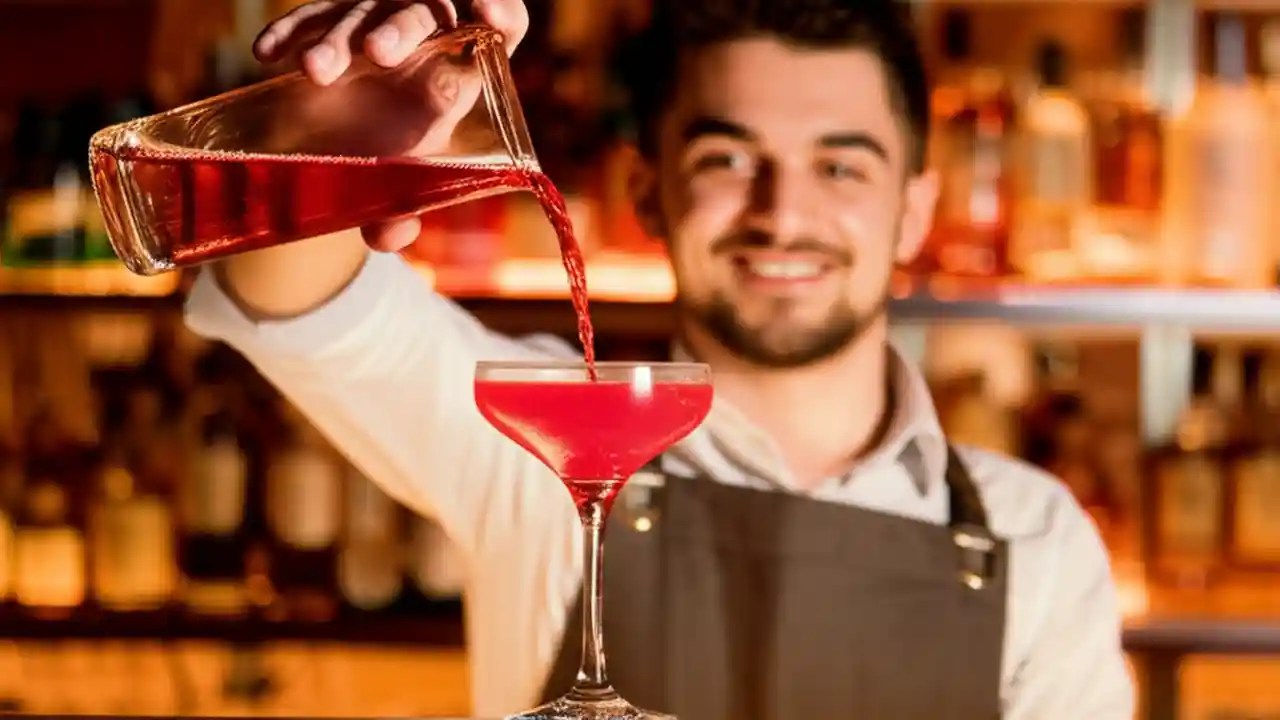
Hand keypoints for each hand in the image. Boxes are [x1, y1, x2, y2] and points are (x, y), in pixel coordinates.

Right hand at [254, 0, 529, 250]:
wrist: (358, 142)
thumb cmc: (400, 156)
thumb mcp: (405, 183)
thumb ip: (401, 209)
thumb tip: (391, 234)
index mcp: (465, 70)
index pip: (503, 27)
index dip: (501, 12)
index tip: (487, 11)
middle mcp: (428, 37)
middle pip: (424, 13)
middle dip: (401, 28)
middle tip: (376, 55)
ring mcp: (381, 21)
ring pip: (367, 10)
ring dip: (339, 36)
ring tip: (314, 72)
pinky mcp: (337, 19)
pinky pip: (316, 14)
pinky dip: (294, 28)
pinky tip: (268, 54)